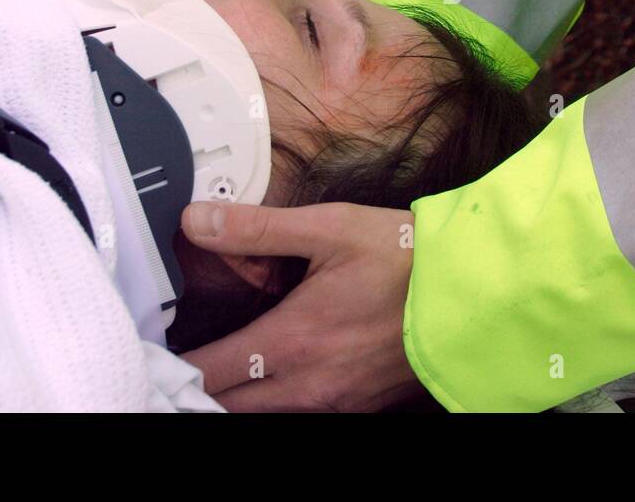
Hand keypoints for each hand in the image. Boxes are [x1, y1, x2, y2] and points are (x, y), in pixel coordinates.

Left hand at [179, 201, 423, 411]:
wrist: (478, 298)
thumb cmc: (409, 261)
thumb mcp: (332, 229)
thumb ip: (258, 229)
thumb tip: (198, 219)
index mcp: (293, 341)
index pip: (208, 373)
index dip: (175, 367)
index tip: (157, 353)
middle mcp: (309, 384)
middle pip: (227, 406)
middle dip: (200, 388)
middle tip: (182, 364)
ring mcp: (338, 403)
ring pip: (265, 414)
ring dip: (238, 397)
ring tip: (222, 370)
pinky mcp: (363, 408)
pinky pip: (304, 414)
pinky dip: (279, 400)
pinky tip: (279, 374)